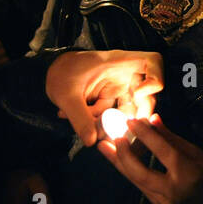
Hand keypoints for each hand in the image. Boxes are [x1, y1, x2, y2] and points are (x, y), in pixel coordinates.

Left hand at [45, 50, 163, 146]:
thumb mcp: (66, 95)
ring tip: (91, 129)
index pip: (152, 62)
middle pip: (147, 95)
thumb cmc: (60, 73)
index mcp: (118, 63)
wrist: (48, 74)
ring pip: (131, 111)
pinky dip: (102, 125)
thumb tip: (91, 141)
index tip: (137, 94)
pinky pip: (116, 117)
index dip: (154, 79)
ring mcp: (119, 89)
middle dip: (136, 117)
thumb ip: (80, 117)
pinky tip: (83, 124)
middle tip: (119, 133)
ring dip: (115, 126)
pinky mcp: (112, 100)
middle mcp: (124, 76)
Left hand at [97, 115, 202, 203]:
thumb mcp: (198, 153)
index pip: (161, 150)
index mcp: (186, 174)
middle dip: (122, 154)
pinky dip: (130, 171)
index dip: (144, 134)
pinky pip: (140, 185)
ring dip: (119, 163)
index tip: (131, 120)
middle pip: (139, 172)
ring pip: (134, 180)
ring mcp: (162, 201)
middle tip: (111, 137)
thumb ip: (172, 138)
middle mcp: (171, 190)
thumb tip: (152, 120)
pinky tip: (122, 159)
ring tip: (104, 147)